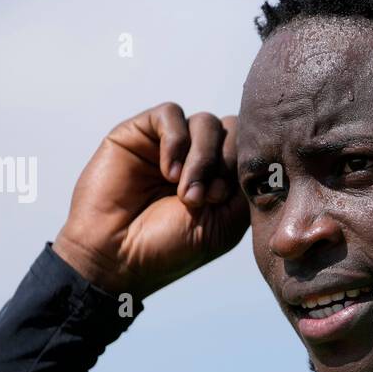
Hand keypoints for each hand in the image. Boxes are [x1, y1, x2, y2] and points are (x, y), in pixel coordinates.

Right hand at [52, 102, 248, 299]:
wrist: (116, 257)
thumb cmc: (169, 249)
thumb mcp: (224, 225)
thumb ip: (245, 186)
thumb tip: (256, 153)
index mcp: (222, 178)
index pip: (249, 147)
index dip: (244, 167)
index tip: (224, 200)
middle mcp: (198, 157)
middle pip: (232, 129)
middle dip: (225, 162)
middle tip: (207, 197)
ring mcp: (170, 144)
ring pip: (206, 122)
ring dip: (202, 158)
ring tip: (186, 194)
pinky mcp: (141, 133)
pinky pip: (171, 114)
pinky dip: (175, 141)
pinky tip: (167, 173)